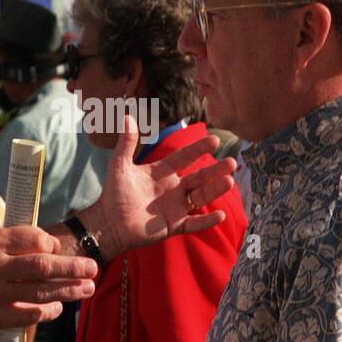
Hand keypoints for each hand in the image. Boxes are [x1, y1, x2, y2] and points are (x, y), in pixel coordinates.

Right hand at [0, 226, 96, 335]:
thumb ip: (12, 242)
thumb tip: (50, 246)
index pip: (34, 238)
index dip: (52, 245)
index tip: (59, 250)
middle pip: (43, 266)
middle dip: (73, 267)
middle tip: (94, 267)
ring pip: (41, 292)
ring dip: (69, 290)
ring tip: (88, 288)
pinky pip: (30, 314)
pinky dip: (49, 311)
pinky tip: (60, 307)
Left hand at [84, 115, 236, 258]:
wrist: (109, 223)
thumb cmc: (114, 194)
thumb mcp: (120, 165)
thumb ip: (126, 143)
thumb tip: (128, 116)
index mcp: (163, 172)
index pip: (185, 157)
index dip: (198, 148)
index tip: (214, 139)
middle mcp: (173, 188)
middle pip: (199, 177)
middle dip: (215, 170)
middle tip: (232, 163)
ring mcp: (175, 207)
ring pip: (200, 197)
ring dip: (215, 190)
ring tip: (229, 182)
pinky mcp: (174, 225)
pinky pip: (194, 223)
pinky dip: (206, 221)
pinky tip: (220, 215)